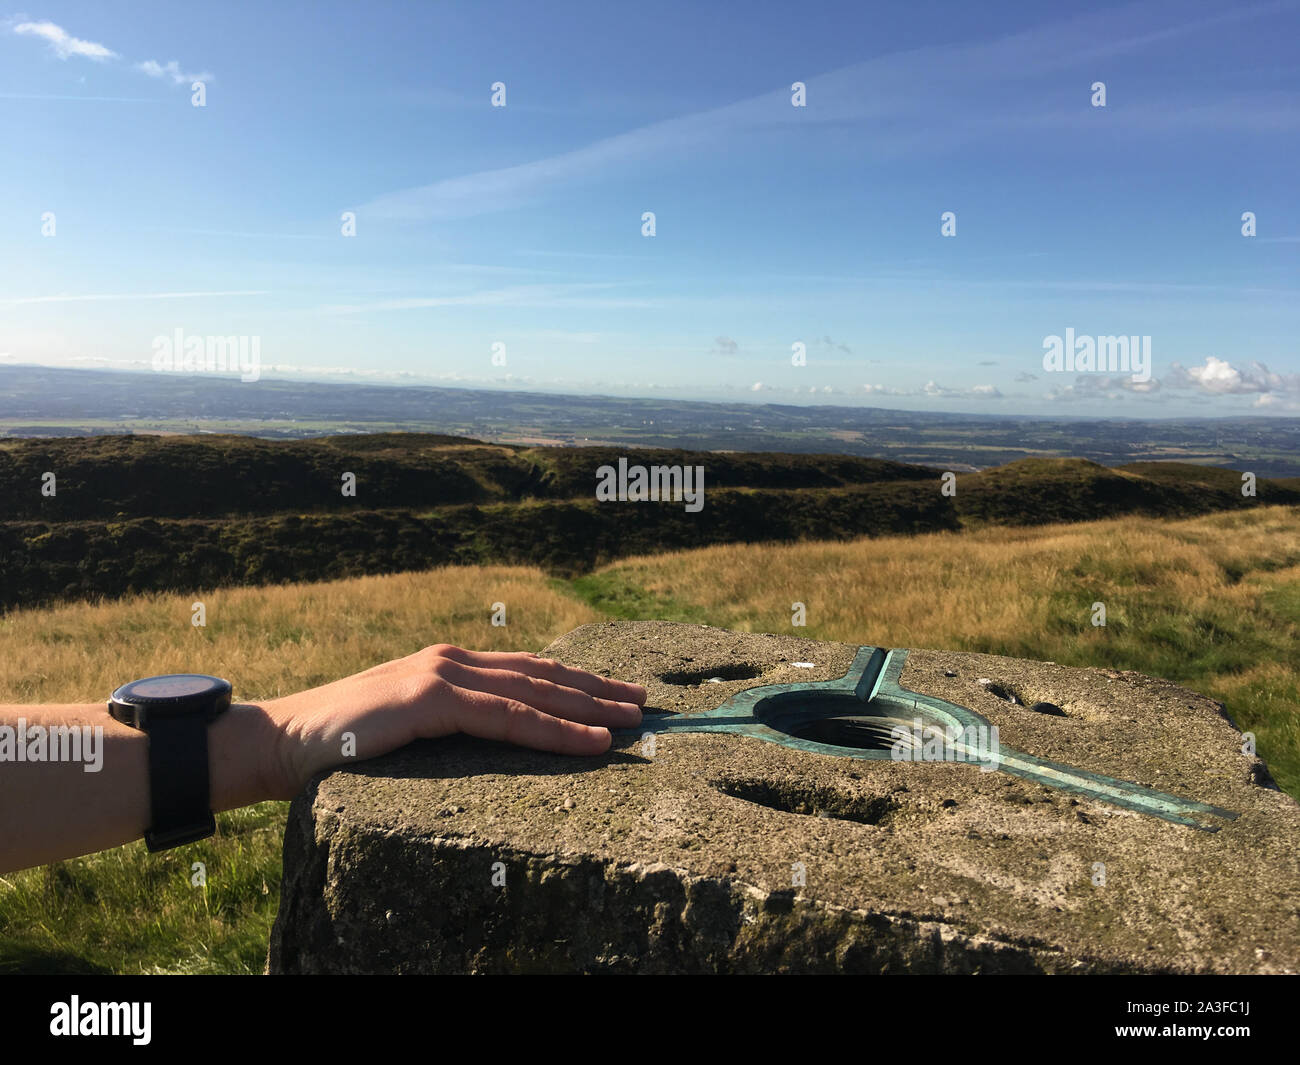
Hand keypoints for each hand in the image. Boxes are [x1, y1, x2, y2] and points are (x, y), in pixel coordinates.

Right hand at [258, 644, 645, 798]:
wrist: (283, 740)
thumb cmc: (343, 743)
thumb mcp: (408, 726)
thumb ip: (449, 721)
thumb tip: (494, 736)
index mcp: (450, 664)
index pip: (528, 669)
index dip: (577, 681)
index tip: (616, 695)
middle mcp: (453, 661)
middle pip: (543, 674)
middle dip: (598, 689)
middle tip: (644, 704)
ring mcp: (443, 675)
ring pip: (535, 692)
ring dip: (591, 707)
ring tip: (632, 722)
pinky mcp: (431, 699)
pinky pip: (508, 718)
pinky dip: (555, 729)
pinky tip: (591, 742)